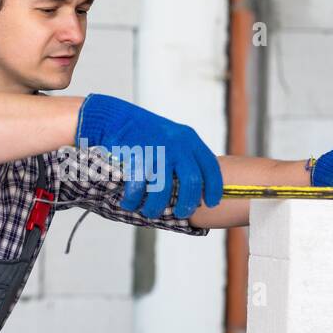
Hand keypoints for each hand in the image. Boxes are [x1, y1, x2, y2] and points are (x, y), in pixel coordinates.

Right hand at [76, 94, 223, 218]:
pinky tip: (130, 203)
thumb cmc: (147, 135)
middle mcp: (177, 144)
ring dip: (155, 207)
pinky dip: (133, 200)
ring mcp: (157, 150)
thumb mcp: (175, 139)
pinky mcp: (136, 156)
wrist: (118, 118)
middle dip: (186, 204)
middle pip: (192, 182)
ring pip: (163, 189)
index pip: (210, 167)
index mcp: (190, 140)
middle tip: (180, 214)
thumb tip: (198, 191)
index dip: (215, 188)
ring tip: (150, 212)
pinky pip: (138, 187)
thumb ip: (187, 159)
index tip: (212, 203)